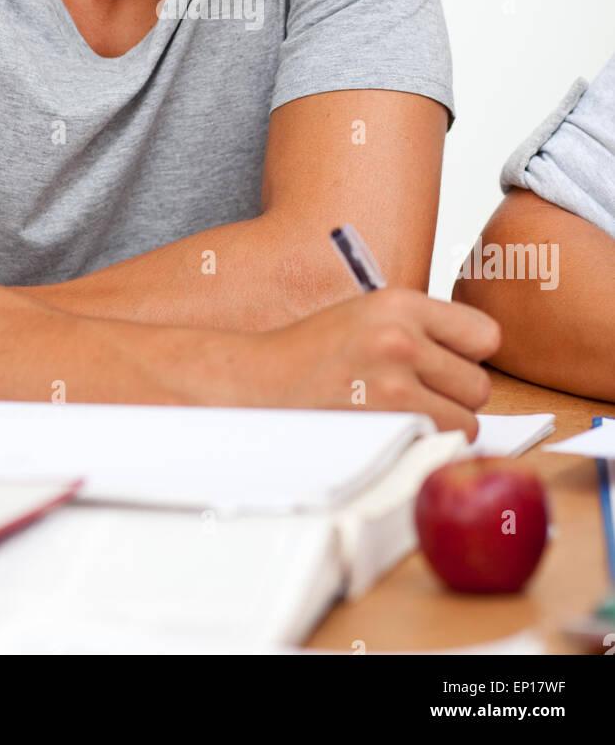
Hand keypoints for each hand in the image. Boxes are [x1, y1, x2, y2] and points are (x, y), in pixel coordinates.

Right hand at [254, 289, 501, 438]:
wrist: (263, 381)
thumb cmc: (318, 350)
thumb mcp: (370, 313)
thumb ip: (424, 326)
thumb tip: (481, 356)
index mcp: (400, 303)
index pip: (486, 335)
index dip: (468, 354)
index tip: (445, 362)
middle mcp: (400, 339)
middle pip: (480, 385)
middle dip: (455, 395)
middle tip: (418, 393)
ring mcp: (392, 386)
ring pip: (466, 421)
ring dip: (442, 425)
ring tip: (404, 412)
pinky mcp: (383, 426)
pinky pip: (439, 444)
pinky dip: (425, 445)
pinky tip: (396, 430)